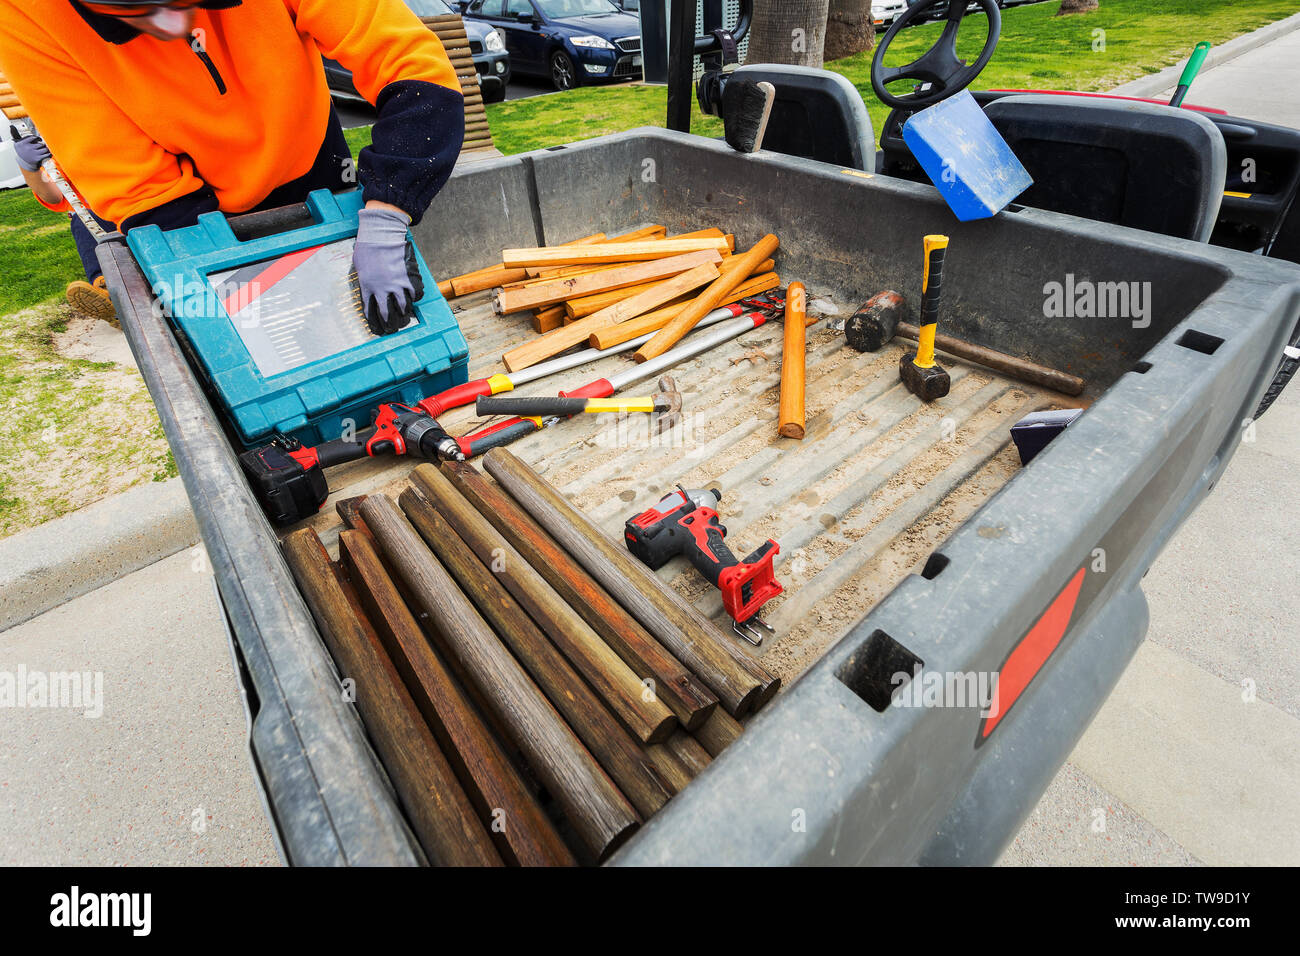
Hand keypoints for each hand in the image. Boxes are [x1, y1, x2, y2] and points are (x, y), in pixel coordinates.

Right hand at [11, 129, 49, 172]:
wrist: (23, 162)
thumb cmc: (21, 151)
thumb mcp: (17, 144)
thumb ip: (16, 135)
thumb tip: (11, 126)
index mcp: (22, 143)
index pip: (33, 138)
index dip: (37, 139)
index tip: (38, 139)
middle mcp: (28, 148)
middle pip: (40, 144)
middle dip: (42, 145)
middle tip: (43, 146)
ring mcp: (33, 153)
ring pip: (44, 148)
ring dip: (46, 149)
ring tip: (45, 149)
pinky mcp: (38, 158)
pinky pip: (46, 154)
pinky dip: (48, 153)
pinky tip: (48, 153)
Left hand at [352, 205, 423, 335]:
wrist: (381, 234)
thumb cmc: (367, 246)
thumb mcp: (360, 266)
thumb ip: (365, 280)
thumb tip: (369, 286)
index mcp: (367, 287)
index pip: (370, 310)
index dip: (373, 321)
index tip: (377, 328)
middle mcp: (382, 290)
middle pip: (387, 313)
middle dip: (390, 324)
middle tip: (392, 329)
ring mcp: (397, 285)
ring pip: (403, 306)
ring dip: (404, 314)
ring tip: (405, 317)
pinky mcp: (408, 278)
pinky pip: (415, 294)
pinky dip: (415, 298)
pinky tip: (414, 300)